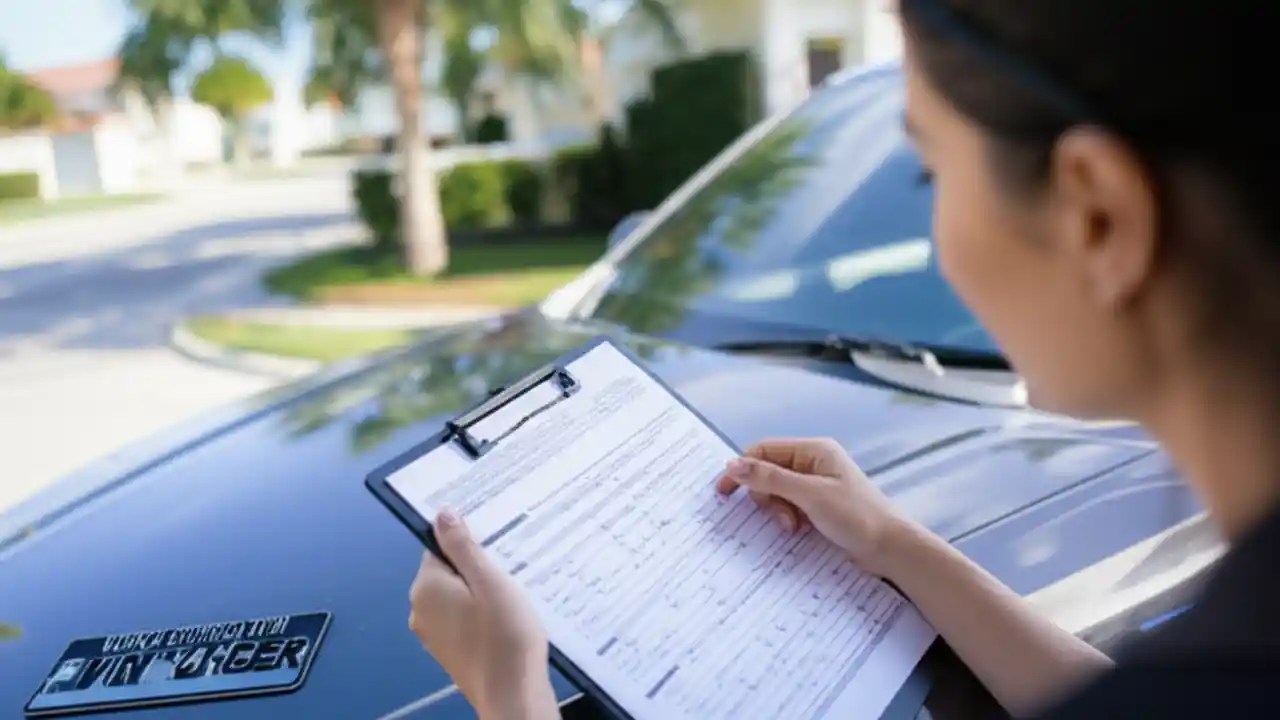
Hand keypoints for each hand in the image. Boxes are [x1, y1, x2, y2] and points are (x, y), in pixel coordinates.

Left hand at [409, 509, 558, 719]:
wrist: (512, 694)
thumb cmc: (505, 633)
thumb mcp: (489, 580)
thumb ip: (462, 546)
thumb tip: (441, 514)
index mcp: (425, 587)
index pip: (440, 549)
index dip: (469, 547)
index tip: (496, 553)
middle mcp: (419, 610)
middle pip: (447, 573)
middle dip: (476, 571)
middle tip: (509, 575)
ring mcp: (432, 635)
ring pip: (455, 598)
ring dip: (480, 595)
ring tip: (511, 600)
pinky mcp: (447, 652)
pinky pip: (460, 620)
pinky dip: (479, 617)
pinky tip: (504, 623)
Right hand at [717, 437, 912, 577]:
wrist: (891, 547)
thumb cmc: (856, 516)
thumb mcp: (810, 495)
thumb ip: (770, 478)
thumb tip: (732, 464)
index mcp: (814, 450)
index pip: (764, 450)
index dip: (742, 469)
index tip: (723, 492)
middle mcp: (814, 462)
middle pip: (768, 472)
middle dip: (767, 496)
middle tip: (782, 518)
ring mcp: (817, 484)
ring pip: (777, 492)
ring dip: (778, 511)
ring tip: (794, 528)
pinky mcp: (820, 505)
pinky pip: (790, 506)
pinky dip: (789, 518)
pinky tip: (800, 530)